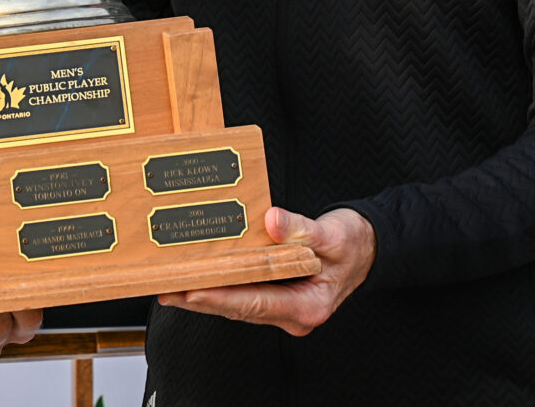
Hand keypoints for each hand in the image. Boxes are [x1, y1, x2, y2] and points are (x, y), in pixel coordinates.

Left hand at [154, 207, 372, 336]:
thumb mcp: (332, 234)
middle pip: (240, 309)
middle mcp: (293, 313)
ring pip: (238, 305)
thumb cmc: (353, 242)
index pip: (257, 303)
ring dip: (206, 295)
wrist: (368, 246)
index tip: (192, 291)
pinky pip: (243, 295)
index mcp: (309, 306)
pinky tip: (196, 278)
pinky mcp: (276, 297)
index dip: (222, 298)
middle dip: (201, 300)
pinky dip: (220, 287)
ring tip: (171, 286)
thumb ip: (301, 229)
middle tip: (166, 290)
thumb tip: (272, 221)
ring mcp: (283, 307)